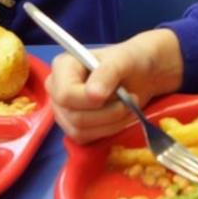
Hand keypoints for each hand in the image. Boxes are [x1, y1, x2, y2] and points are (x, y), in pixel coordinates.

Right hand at [45, 29, 184, 142]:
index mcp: (62, 67)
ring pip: (81, 130)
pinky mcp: (74, 126)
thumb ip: (107, 73)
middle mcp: (57, 89)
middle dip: (108, 112)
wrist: (140, 74)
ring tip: (129, 106)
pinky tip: (122, 116)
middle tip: (131, 99)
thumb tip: (93, 95)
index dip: (89, 100)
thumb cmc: (129, 61)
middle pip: (74, 116)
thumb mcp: (123, 60)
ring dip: (112, 122)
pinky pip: (86, 138)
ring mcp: (63, 110)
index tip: (118, 95)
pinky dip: (109, 130)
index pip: (65, 94)